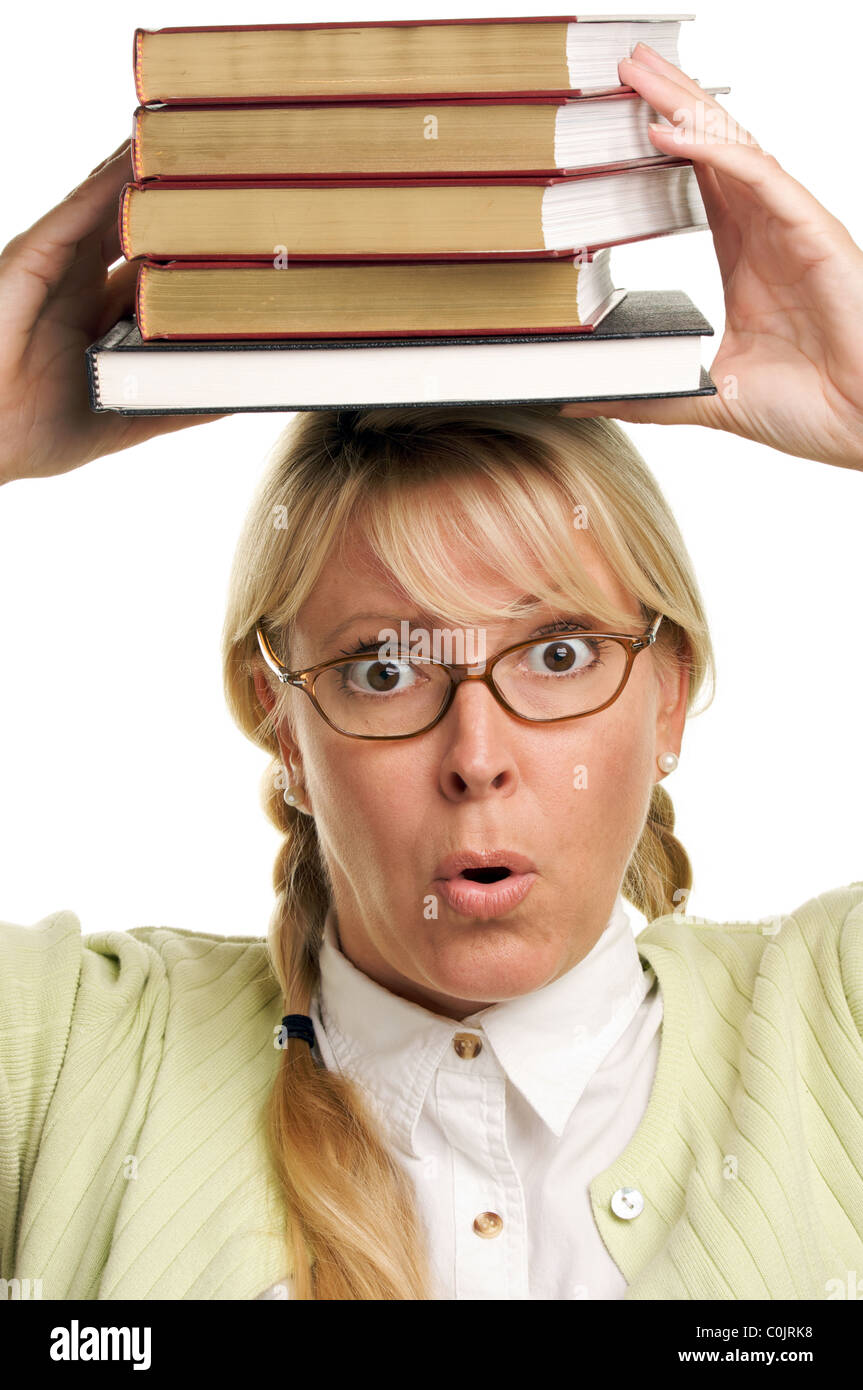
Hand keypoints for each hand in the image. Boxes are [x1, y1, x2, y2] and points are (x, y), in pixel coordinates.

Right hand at [0, 140, 223, 485]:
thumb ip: (180, 404)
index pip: (159, 269)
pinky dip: (105, 185)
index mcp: (105, 318)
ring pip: (110, 208)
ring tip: (196, 141)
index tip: (247, 228)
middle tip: (235, 167)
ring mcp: (56, 266)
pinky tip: (138, 159)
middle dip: (180, 203)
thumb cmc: (38, 433)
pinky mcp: (31, 258)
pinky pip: (74, 213)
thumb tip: (239, 393)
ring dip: (148, 176)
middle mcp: (83, 284)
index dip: (197, 247)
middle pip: (140, 229)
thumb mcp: (129, 419)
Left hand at [560, 43, 862, 472]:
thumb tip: (579, 398)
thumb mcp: (703, 396)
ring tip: (640, 74)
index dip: (660, 144)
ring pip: (734, 148)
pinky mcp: (813, 232)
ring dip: (686, 107)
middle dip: (670, 102)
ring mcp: (791, 228)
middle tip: (624, 64)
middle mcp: (767, 233)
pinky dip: (715, 150)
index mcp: (744, 260)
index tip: (616, 116)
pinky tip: (671, 132)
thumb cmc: (807, 407)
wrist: (859, 428)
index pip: (696, 183)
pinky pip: (761, 177)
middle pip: (712, 149)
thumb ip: (644, 392)